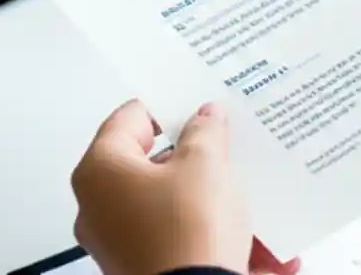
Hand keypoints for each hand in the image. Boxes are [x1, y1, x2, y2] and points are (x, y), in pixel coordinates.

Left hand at [72, 100, 299, 274]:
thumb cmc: (186, 234)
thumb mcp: (206, 164)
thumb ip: (205, 131)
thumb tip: (205, 118)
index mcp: (100, 171)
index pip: (130, 118)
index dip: (167, 106)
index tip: (194, 102)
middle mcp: (100, 207)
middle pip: (156, 166)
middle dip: (202, 160)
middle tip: (229, 147)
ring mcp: (121, 242)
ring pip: (177, 207)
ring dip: (219, 203)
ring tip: (253, 199)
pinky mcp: (146, 266)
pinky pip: (187, 240)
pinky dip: (220, 237)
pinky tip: (260, 244)